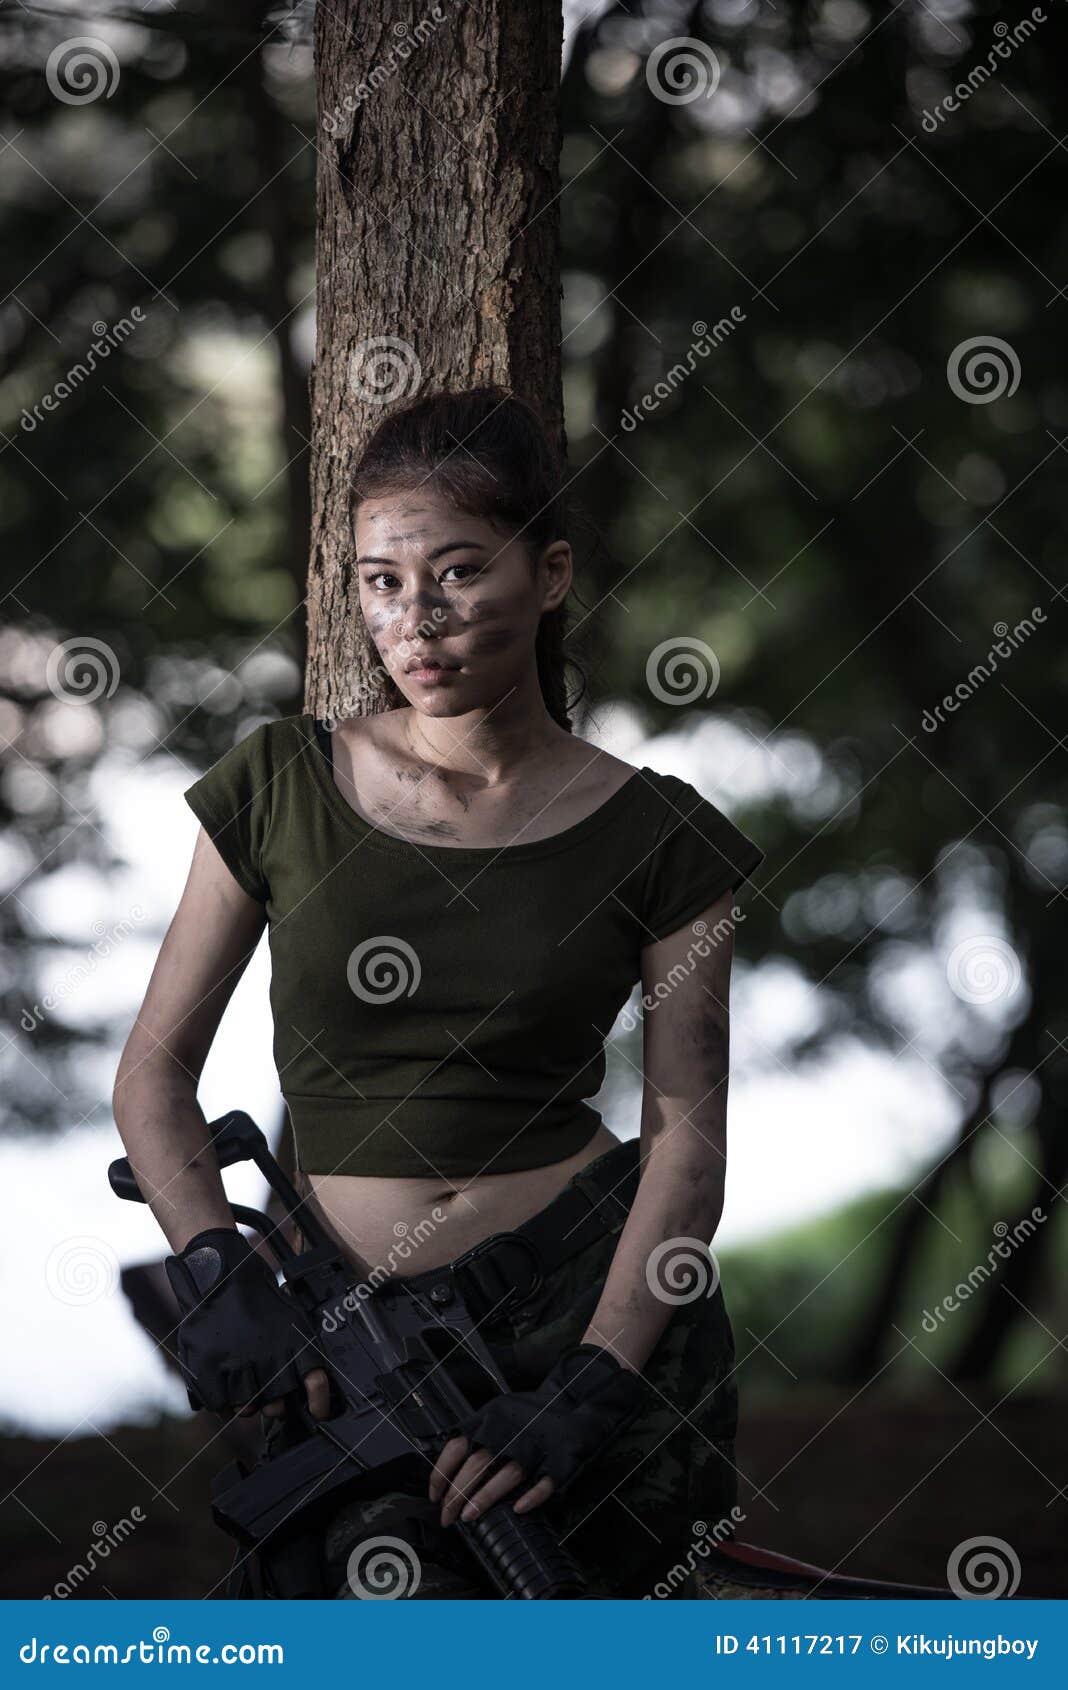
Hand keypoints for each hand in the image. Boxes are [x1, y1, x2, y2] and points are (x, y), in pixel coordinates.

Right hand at [164, 1227, 329, 1419]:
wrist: (222, 1268)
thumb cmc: (256, 1291)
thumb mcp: (290, 1313)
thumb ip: (298, 1347)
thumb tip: (308, 1380)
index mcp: (294, 1343)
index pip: (315, 1383)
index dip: (319, 1402)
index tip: (318, 1412)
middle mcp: (269, 1357)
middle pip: (277, 1404)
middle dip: (274, 1403)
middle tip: (267, 1392)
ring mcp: (237, 1364)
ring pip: (247, 1408)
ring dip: (246, 1402)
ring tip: (243, 1387)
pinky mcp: (209, 1366)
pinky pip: (219, 1404)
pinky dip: (221, 1402)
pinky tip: (223, 1392)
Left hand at [429, 1343, 650, 1527]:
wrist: (577, 1398)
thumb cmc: (533, 1412)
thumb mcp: (498, 1409)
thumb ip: (474, 1429)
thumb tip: (445, 1460)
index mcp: (492, 1417)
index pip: (458, 1446)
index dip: (442, 1473)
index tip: (434, 1495)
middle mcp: (511, 1430)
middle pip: (477, 1465)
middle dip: (456, 1495)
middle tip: (447, 1516)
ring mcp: (537, 1445)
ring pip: (506, 1475)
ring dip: (484, 1499)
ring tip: (468, 1516)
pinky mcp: (561, 1459)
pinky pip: (545, 1483)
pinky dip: (531, 1498)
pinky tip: (518, 1509)